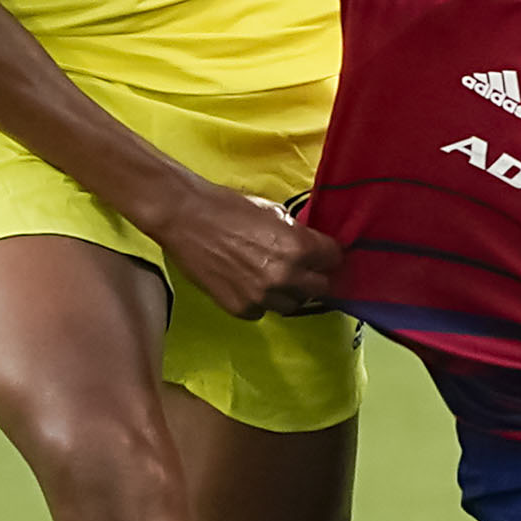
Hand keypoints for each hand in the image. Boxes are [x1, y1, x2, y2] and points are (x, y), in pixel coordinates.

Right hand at [150, 182, 341, 318]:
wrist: (185, 217)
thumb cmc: (228, 208)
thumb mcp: (275, 212)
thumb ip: (297, 233)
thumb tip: (310, 244)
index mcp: (299, 247)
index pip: (335, 259)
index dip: (329, 255)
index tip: (323, 256)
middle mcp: (286, 275)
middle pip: (320, 288)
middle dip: (313, 277)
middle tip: (301, 269)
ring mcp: (262, 295)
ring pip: (292, 305)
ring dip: (287, 293)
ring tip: (272, 277)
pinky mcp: (240, 308)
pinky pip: (262, 312)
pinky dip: (259, 302)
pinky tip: (248, 285)